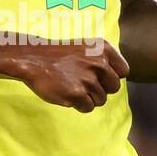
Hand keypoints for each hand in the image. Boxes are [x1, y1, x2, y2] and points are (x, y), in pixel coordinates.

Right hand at [13, 38, 128, 112]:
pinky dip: (79, 105)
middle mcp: (99, 63)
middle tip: (84, 83)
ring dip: (88, 97)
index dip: (111, 77)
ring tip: (72, 86)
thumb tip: (117, 79)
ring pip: (101, 100)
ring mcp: (88, 79)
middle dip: (101, 89)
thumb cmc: (60, 56)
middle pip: (114, 88)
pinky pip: (88, 108)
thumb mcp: (86, 47)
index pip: (123, 71)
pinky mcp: (76, 94)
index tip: (98, 76)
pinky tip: (67, 93)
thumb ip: (104, 59)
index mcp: (103, 49)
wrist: (33, 59)